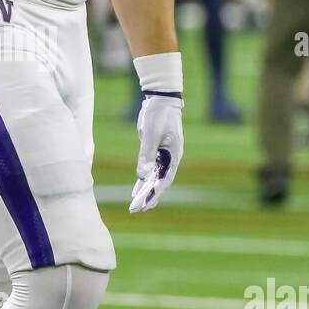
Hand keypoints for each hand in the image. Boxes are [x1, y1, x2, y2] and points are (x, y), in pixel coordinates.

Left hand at [130, 93, 182, 211]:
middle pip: (159, 182)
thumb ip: (146, 154)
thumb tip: (141, 175)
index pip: (164, 180)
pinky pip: (149, 170)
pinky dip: (142, 180)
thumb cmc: (158, 115)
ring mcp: (163, 155)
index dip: (155, 193)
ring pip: (154, 178)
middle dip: (148, 197)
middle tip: (136, 209)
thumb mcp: (150, 134)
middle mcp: (170, 158)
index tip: (145, 205)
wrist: (161, 99)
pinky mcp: (155, 151)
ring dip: (144, 191)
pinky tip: (135, 189)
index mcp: (173, 155)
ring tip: (135, 205)